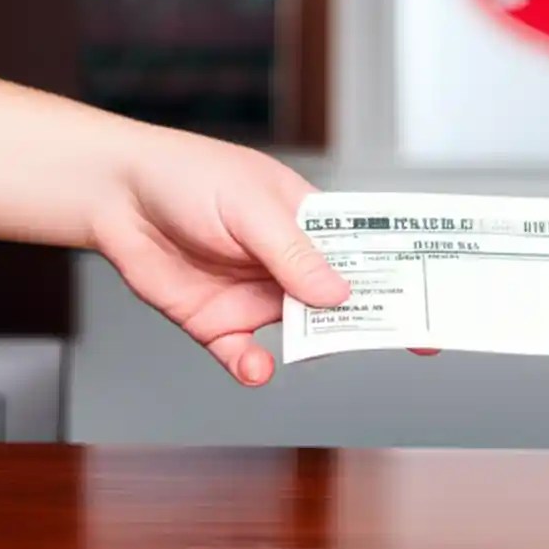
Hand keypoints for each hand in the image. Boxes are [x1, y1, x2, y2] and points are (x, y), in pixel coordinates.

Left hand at [89, 129, 434, 386]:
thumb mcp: (252, 207)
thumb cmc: (189, 179)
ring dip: (315, 347)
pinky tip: (256, 367)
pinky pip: (246, 356)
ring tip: (320, 351)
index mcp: (311, 225)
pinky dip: (254, 368)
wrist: (115, 197)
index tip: (433, 303)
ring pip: (303, 333)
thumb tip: (339, 294)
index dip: (402, 276)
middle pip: (344, 300)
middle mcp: (290, 265)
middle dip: (373, 321)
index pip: (368, 253)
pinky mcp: (220, 324)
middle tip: (403, 341)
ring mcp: (258, 296)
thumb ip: (294, 255)